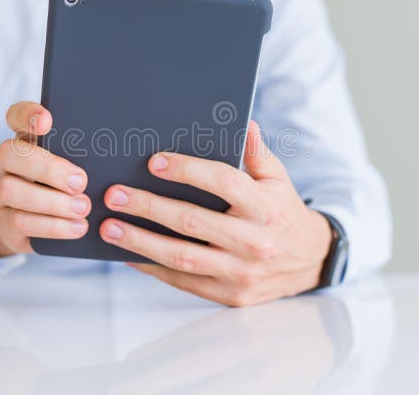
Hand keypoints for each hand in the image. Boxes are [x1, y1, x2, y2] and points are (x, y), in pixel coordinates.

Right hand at [0, 101, 90, 255]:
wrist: (36, 225)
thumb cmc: (65, 186)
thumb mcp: (74, 164)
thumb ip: (84, 152)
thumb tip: (117, 145)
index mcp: (27, 140)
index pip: (16, 115)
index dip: (27, 114)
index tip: (47, 120)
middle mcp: (8, 163)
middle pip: (9, 153)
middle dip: (47, 168)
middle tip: (81, 181)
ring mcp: (1, 193)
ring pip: (10, 190)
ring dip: (52, 201)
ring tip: (84, 208)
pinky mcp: (4, 222)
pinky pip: (20, 222)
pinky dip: (53, 226)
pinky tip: (78, 227)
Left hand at [99, 120, 332, 306]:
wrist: (309, 261)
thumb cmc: (282, 211)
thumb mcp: (278, 179)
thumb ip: (256, 152)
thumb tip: (241, 121)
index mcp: (266, 207)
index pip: (223, 183)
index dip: (187, 171)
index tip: (153, 162)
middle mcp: (254, 242)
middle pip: (193, 222)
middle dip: (149, 206)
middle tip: (115, 194)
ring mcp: (241, 273)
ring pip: (182, 257)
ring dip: (140, 241)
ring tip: (109, 226)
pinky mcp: (230, 295)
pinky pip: (183, 281)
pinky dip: (152, 267)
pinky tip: (128, 253)